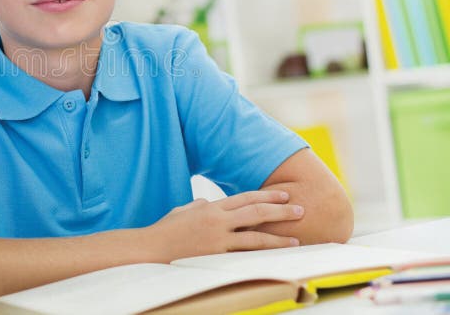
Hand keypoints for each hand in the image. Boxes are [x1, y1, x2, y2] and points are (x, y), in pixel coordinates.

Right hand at [144, 190, 303, 260]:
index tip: (284, 194)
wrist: (150, 247)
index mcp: (211, 207)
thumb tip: (210, 205)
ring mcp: (218, 238)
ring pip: (255, 236)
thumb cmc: (164, 230)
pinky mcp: (216, 255)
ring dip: (278, 237)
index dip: (266, 195)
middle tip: (300, 209)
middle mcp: (217, 220)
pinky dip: (261, 255)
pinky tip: (275, 257)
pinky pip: (244, 254)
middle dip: (281, 210)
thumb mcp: (183, 211)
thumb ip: (200, 207)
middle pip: (256, 212)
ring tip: (296, 238)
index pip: (245, 197)